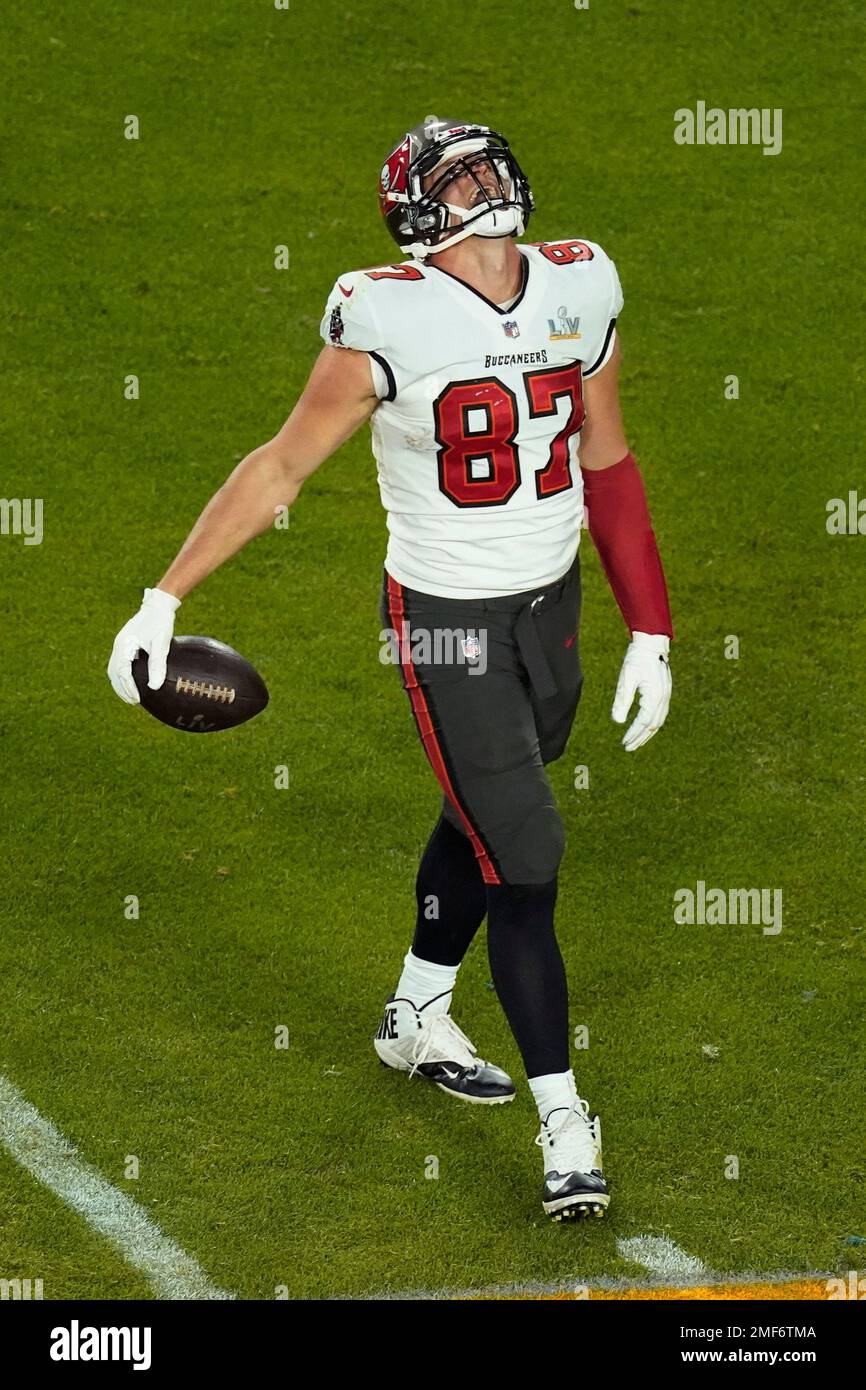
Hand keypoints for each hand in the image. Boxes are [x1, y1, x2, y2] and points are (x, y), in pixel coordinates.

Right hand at [107, 587, 180, 704]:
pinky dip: (122, 675)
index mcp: (124, 645)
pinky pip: (119, 663)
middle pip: (114, 673)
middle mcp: (119, 645)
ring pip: (114, 669)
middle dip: (122, 689)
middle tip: (133, 702)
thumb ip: (157, 665)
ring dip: (120, 683)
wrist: (158, 605)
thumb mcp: (161, 644)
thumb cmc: (160, 623)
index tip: (137, 699)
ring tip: (131, 695)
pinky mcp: (125, 643)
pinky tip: (132, 681)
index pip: (122, 673)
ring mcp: (120, 644)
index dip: (128, 688)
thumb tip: (154, 687)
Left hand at [611, 631, 671, 751]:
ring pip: (658, 722)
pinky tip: (643, 727)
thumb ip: (622, 699)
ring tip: (635, 742)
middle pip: (653, 726)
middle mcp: (663, 698)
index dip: (633, 733)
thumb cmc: (637, 659)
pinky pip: (660, 714)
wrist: (651, 644)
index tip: (624, 742)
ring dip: (647, 734)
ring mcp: (666, 696)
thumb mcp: (626, 678)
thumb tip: (617, 721)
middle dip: (640, 738)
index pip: (644, 722)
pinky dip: (652, 725)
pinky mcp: (664, 693)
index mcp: (655, 696)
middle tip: (628, 747)